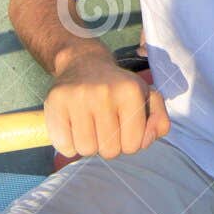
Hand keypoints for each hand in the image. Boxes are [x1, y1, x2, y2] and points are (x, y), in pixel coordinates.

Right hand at [45, 52, 169, 159]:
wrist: (83, 63)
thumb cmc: (118, 88)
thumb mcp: (146, 98)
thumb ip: (159, 122)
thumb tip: (147, 141)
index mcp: (131, 91)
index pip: (133, 145)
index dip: (128, 142)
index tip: (123, 127)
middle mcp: (104, 92)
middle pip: (109, 150)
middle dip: (108, 145)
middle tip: (104, 127)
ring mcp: (77, 97)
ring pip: (86, 150)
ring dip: (88, 145)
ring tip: (89, 127)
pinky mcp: (55, 102)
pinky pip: (64, 145)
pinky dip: (68, 144)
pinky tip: (73, 127)